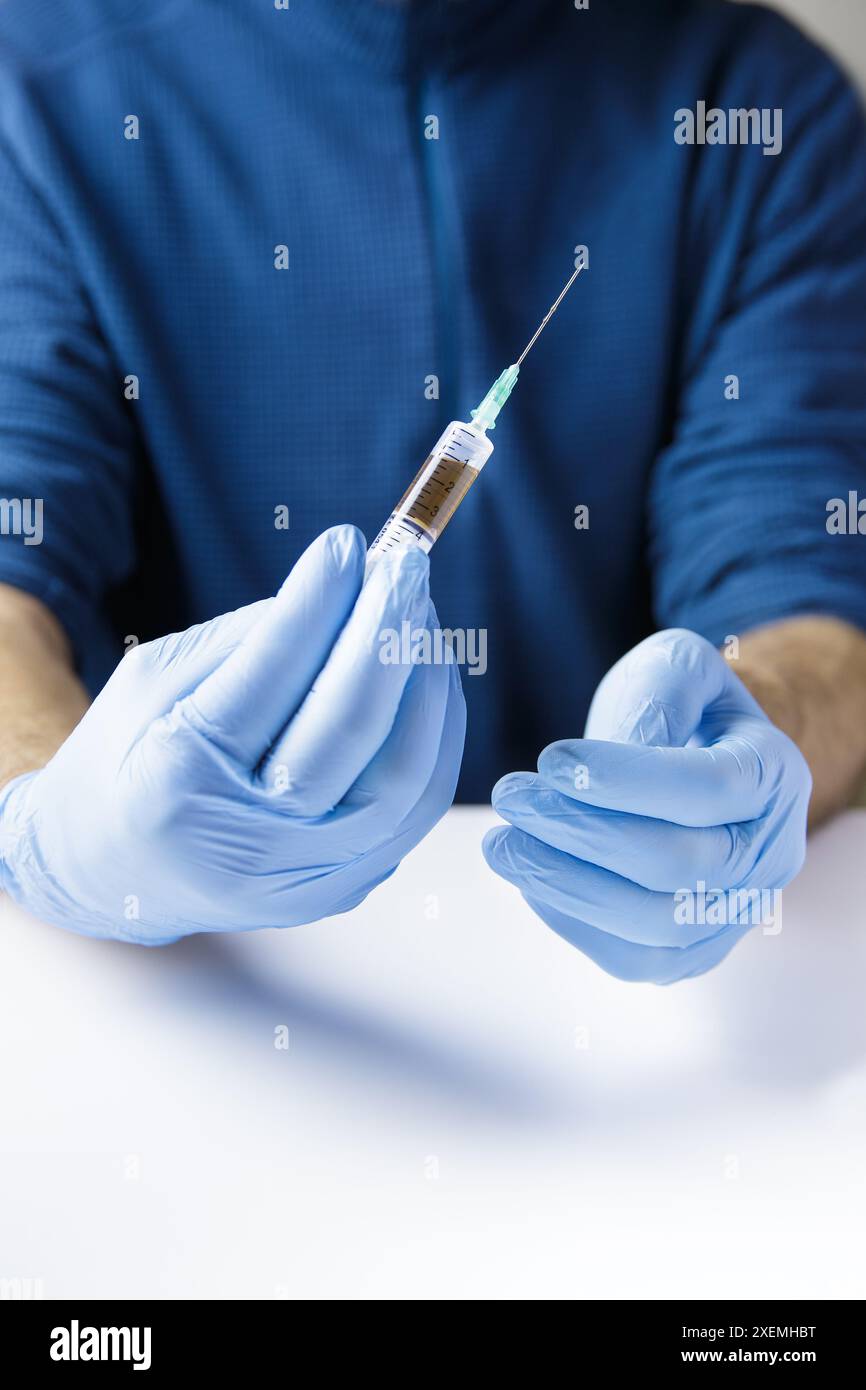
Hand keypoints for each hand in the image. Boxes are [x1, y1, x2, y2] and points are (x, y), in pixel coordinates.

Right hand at [0, 526, 464, 943]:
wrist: (112, 872)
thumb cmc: (129, 758)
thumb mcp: (154, 681)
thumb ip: (248, 638)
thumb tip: (345, 588)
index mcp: (175, 779)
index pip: (270, 675)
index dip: (318, 601)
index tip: (348, 544)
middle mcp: (243, 842)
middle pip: (348, 727)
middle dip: (386, 632)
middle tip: (405, 568)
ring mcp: (299, 880)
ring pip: (405, 775)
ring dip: (426, 681)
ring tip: (418, 616)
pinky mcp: (340, 891)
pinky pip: (417, 808)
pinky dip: (436, 735)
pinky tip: (428, 679)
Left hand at [483, 629, 810, 982]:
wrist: (699, 762)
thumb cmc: (682, 710)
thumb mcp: (675, 671)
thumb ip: (656, 699)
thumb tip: (610, 764)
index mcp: (773, 775)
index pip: (708, 788)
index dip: (625, 779)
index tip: (549, 760)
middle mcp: (770, 852)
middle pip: (679, 864)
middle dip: (581, 832)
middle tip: (510, 796)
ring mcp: (737, 912)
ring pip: (656, 925)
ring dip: (566, 886)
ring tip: (502, 843)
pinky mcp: (692, 951)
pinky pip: (634, 960)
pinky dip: (574, 922)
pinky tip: (531, 878)